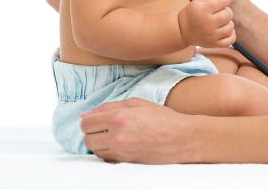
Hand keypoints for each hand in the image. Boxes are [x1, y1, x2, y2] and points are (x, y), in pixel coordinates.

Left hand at [80, 98, 198, 163]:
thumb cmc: (163, 119)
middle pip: (87, 138)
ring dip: (100, 143)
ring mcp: (121, 151)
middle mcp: (117, 136)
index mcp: (119, 117)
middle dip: (93, 132)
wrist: (181, 138)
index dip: (89, 120)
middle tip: (105, 127)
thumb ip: (109, 106)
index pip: (86, 123)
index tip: (95, 120)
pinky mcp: (125, 162)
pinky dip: (108, 152)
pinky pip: (106, 158)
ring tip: (114, 135)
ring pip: (95, 150)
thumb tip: (88, 115)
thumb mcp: (137, 103)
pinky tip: (120, 144)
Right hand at [178, 0, 236, 47]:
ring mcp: (211, 35)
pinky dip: (231, 34)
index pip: (223, 1)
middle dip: (227, 11)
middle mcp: (207, 23)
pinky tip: (225, 30)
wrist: (181, 31)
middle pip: (228, 14)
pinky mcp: (213, 44)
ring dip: (228, 23)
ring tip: (221, 21)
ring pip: (230, 26)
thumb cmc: (191, 14)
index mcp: (203, 9)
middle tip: (221, 11)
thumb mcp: (198, 1)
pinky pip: (230, 40)